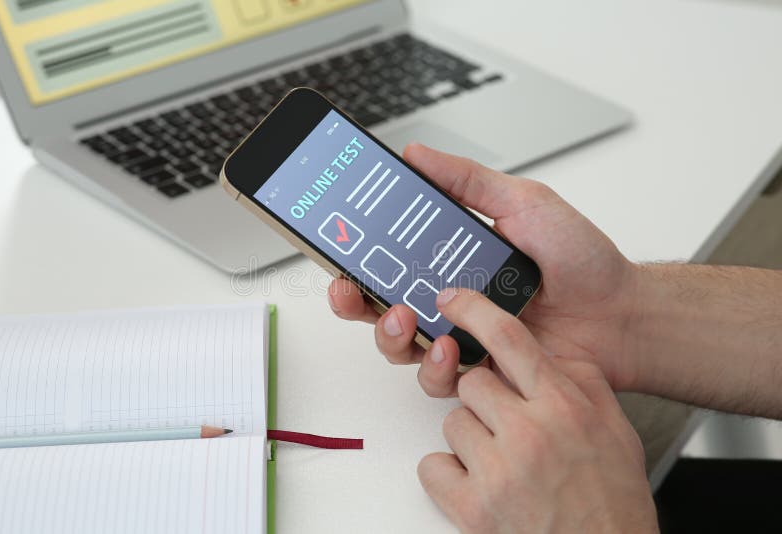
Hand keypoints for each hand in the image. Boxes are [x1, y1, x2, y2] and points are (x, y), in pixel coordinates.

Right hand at [328, 143, 639, 394]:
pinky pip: (439, 379)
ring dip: (389, 334)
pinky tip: (453, 349)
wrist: (620, 312)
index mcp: (449, 258)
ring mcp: (460, 338)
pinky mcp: (478, 372)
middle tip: (353, 291)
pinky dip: (436, 367)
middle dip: (353, 301)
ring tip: (408, 319)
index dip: (354, 255)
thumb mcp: (523, 202)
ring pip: (399, 347)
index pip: (386, 258)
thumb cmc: (579, 258)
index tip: (333, 243)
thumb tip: (415, 153)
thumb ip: (467, 180)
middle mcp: (447, 300)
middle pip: (378, 305)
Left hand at [419, 288, 657, 533]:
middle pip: (472, 382)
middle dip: (483, 399)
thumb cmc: (612, 501)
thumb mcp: (615, 429)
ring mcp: (499, 470)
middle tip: (505, 424)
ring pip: (453, 422)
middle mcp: (530, 433)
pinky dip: (448, 474)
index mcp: (565, 407)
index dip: (475, 311)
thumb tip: (549, 353)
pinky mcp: (474, 507)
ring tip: (502, 462)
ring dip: (470, 439)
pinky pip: (432, 466)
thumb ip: (582, 384)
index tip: (453, 300)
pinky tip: (478, 484)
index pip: (510, 339)